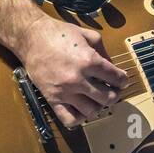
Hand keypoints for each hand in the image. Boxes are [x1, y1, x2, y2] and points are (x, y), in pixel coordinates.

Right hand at [13, 15, 128, 127]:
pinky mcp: (52, 99)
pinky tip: (81, 109)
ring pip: (91, 111)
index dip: (123, 80)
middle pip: (107, 98)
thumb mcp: (87, 35)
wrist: (31, 37)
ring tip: (96, 98)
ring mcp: (64, 91)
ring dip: (98, 106)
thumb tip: (112, 67)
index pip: (116, 78)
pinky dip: (79, 118)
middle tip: (113, 90)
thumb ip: (103, 51)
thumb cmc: (58, 33)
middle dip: (114, 95)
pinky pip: (69, 119)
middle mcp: (78, 79)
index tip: (122, 80)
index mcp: (89, 60)